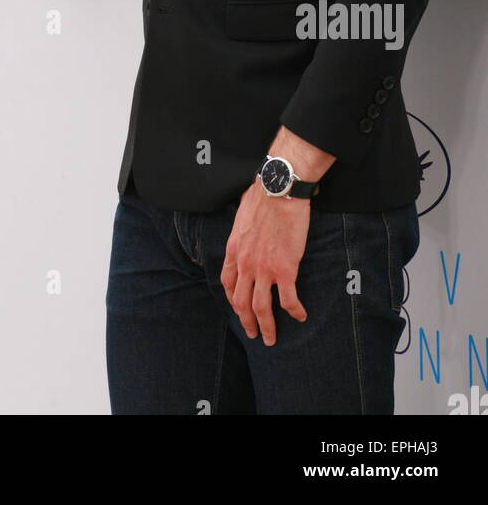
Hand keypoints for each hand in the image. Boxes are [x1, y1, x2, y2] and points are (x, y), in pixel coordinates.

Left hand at [220, 179, 309, 346]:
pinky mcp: (285, 269)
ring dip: (266, 326)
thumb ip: (241, 233)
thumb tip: (245, 235)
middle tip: (254, 334)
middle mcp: (245, 264)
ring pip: (261, 307)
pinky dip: (294, 311)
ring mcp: (264, 268)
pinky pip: (288, 299)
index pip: (228, 284)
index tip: (239, 309)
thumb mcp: (241, 217)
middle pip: (241, 302)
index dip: (233, 301)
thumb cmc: (261, 197)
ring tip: (271, 338)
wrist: (278, 190)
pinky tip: (300, 316)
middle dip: (247, 322)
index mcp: (233, 250)